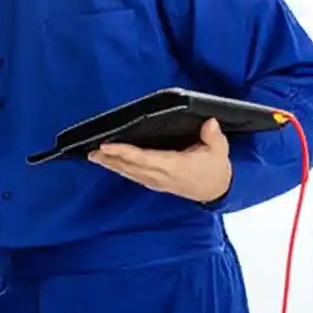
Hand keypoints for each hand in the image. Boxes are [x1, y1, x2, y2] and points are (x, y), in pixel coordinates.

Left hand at [88, 118, 231, 202]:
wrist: (216, 191)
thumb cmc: (215, 168)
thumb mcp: (219, 150)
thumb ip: (213, 136)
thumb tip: (210, 122)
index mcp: (175, 166)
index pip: (145, 158)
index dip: (125, 152)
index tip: (108, 145)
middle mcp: (162, 176)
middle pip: (131, 167)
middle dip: (111, 158)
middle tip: (92, 150)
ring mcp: (157, 181)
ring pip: (130, 173)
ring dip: (111, 164)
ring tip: (94, 155)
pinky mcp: (155, 183)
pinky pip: (134, 176)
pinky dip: (120, 169)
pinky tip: (109, 163)